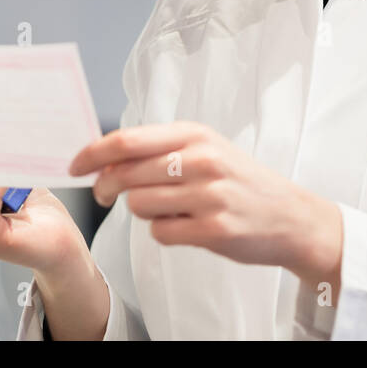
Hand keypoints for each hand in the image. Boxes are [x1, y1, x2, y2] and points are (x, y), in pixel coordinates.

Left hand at [68, 122, 342, 288]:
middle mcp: (202, 160)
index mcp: (195, 134)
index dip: (92, 153)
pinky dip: (163, 232)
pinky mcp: (214, 229)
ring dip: (142, 211)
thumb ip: (159, 151)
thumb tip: (104, 160)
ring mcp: (209, 195)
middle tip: (105, 194)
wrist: (292, 217)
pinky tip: (184, 226)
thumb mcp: (206, 150)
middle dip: (106, 187)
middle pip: (126, 174)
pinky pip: (160, 233)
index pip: (127, 140)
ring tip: (168, 209)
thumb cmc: (240, 182)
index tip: (75, 166)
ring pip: (139, 205)